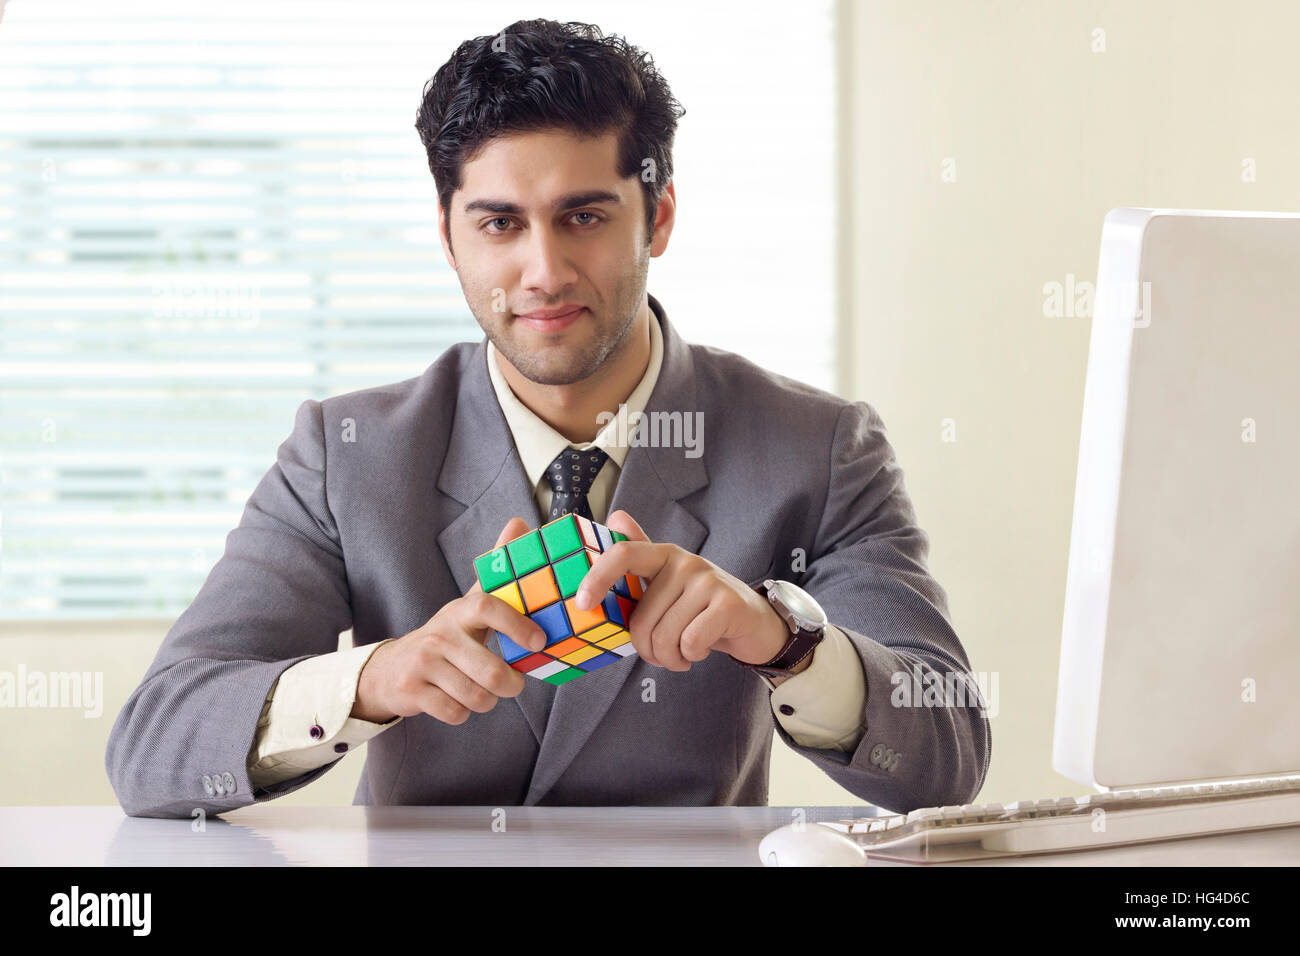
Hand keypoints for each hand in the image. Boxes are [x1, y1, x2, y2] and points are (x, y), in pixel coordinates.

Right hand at [351, 517, 548, 724]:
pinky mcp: (412, 692)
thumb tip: (519, 522)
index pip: (488, 607)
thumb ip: (496, 570)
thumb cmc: (447, 636)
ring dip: (486, 701)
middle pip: (492, 671)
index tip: (539, 641)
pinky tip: (456, 700)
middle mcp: (440, 634)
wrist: (391, 668)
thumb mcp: (469, 603)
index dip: (517, 625)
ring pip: (476, 697)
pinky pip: (455, 713)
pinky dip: (462, 712)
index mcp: (460, 611)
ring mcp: (424, 663)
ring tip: (482, 691)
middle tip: (513, 684)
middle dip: (511, 685)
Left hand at [573, 510, 791, 671]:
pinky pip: (690, 643)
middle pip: (642, 620)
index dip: (597, 578)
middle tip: (662, 655)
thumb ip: (640, 559)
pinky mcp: (727, 604)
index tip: (582, 604)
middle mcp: (685, 562)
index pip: (623, 554)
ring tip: (683, 654)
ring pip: (665, 636)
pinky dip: (692, 656)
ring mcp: (708, 581)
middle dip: (648, 650)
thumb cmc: (704, 606)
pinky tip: (701, 651)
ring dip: (671, 658)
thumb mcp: (670, 582)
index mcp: (664, 555)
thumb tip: (615, 517)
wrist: (754, 621)